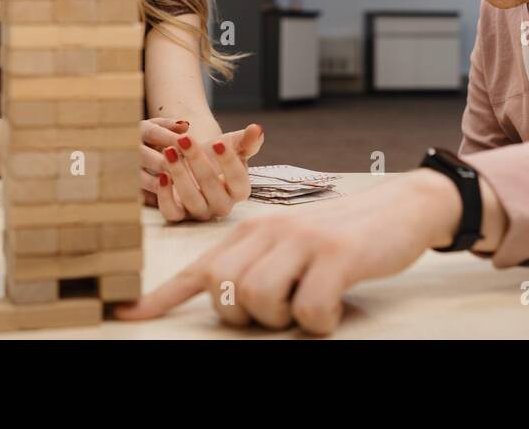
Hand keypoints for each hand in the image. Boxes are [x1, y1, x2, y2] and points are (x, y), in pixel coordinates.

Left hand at [115, 168, 462, 333]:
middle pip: (227, 297)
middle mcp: (269, 230)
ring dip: (288, 317)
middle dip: (251, 317)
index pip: (198, 268)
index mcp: (252, 230)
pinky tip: (338, 301)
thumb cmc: (343, 238)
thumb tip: (228, 302)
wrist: (403, 208)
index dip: (161, 297)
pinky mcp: (335, 255)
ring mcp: (301, 240)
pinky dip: (322, 319)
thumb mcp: (292, 244)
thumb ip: (258, 265)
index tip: (125, 313)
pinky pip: (308, 311)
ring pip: (260, 303)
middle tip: (288, 303)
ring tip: (313, 298)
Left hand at [145, 123, 263, 222]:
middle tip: (184, 139)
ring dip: (179, 174)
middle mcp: (222, 205)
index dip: (229, 162)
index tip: (217, 142)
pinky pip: (172, 213)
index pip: (238, 180)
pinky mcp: (179, 216)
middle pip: (212, 187)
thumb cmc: (216, 155)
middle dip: (197, 161)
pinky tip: (162, 174)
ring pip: (191, 199)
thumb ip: (247, 140)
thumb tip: (257, 128)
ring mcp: (200, 213)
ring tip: (169, 151)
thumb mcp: (233, 145)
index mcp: (239, 190)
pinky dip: (165, 196)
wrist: (194, 164)